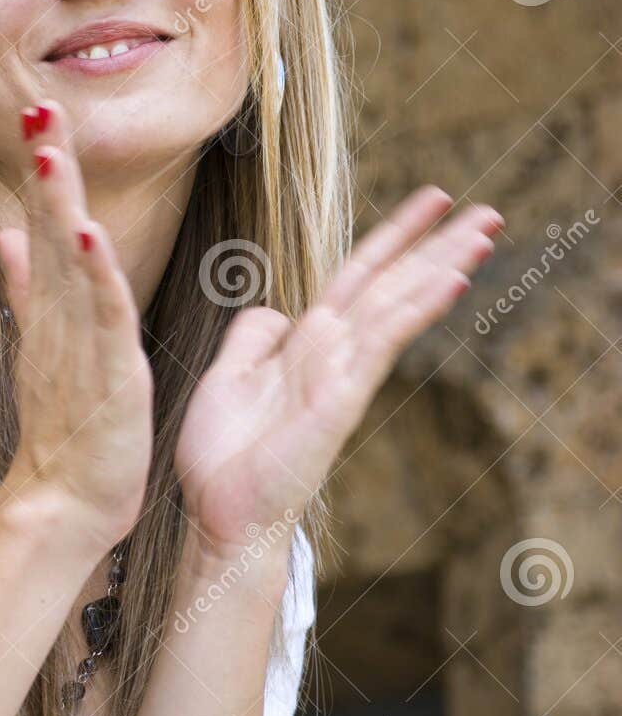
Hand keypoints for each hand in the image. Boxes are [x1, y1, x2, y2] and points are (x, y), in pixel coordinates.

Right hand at [0, 98, 153, 554]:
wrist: (61, 502)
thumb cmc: (62, 429)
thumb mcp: (42, 344)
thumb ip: (25, 289)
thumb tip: (4, 236)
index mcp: (52, 310)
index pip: (44, 226)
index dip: (44, 170)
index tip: (41, 111)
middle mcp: (59, 320)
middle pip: (50, 232)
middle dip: (47, 169)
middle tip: (39, 106)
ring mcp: (78, 346)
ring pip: (70, 266)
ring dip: (59, 209)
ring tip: (50, 155)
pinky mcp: (104, 374)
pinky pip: (100, 317)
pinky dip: (95, 276)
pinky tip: (88, 236)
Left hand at [174, 187, 504, 555]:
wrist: (223, 515)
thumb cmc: (224, 457)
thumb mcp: (229, 377)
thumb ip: (254, 338)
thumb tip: (276, 309)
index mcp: (308, 343)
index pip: (359, 276)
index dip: (394, 236)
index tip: (433, 200)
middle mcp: (335, 353)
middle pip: (394, 283)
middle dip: (440, 244)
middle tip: (491, 211)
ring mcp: (344, 375)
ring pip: (399, 303)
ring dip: (443, 263)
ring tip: (486, 228)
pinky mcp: (343, 399)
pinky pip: (384, 342)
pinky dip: (416, 309)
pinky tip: (449, 280)